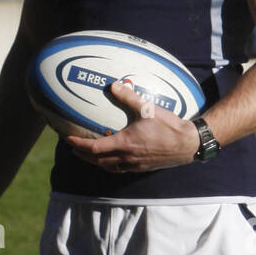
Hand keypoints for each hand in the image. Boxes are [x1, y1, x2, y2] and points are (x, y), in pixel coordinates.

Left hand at [65, 80, 199, 172]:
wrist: (187, 144)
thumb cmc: (168, 126)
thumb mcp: (147, 108)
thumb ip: (128, 96)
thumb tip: (113, 85)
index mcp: (124, 144)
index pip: (93, 148)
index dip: (78, 145)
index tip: (68, 139)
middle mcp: (126, 157)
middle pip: (97, 160)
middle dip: (82, 154)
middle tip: (72, 147)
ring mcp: (134, 165)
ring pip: (107, 167)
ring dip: (95, 161)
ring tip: (87, 154)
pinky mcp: (142, 168)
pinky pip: (119, 169)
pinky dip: (109, 165)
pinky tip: (110, 158)